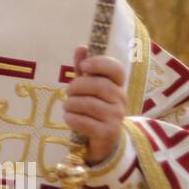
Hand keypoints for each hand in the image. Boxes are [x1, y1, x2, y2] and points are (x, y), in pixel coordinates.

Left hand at [63, 46, 126, 165]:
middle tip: (68, 91)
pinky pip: (87, 122)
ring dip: (72, 104)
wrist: (102, 141)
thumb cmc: (93, 109)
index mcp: (117, 85)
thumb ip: (84, 69)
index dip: (100, 64)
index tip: (83, 66)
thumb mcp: (87, 88)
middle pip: (100, 85)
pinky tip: (69, 118)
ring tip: (67, 106)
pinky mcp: (108, 133)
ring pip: (90, 104)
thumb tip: (82, 47)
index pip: (117, 69)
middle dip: (78, 86)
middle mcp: (121, 100)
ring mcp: (117, 117)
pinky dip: (72, 118)